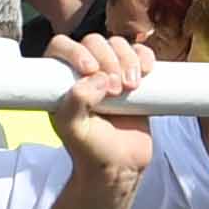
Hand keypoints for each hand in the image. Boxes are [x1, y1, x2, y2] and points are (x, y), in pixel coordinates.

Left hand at [46, 28, 157, 190]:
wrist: (120, 166)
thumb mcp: (75, 131)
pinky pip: (140, 52)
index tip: (89, 71)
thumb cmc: (91, 150)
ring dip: (127, 59)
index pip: (62, 46)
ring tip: (131, 87)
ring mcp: (110, 71)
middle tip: (115, 89)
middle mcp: (85, 72)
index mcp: (62, 80)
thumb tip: (95, 77)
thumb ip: (75, 104)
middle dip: (107, 59)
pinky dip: (145, 57)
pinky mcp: (133, 76)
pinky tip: (147, 72)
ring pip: (117, 44)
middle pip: (94, 41)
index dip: (76, 51)